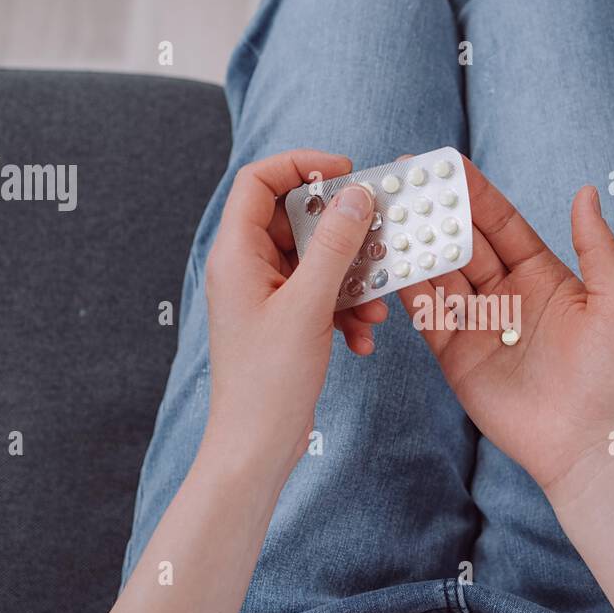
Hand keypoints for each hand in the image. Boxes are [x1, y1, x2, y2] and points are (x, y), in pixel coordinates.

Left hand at [202, 149, 387, 477]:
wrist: (255, 447)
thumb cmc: (268, 382)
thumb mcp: (309, 306)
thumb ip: (335, 246)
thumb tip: (356, 196)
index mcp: (236, 254)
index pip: (258, 180)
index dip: (301, 165)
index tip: (346, 173)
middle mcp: (246, 268)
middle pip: (296, 220)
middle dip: (342, 234)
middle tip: (377, 241)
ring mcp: (264, 295)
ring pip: (315, 261)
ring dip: (351, 279)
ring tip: (373, 309)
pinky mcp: (282, 321)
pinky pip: (319, 294)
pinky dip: (345, 310)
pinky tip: (361, 339)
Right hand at [397, 158, 613, 499]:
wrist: (585, 442)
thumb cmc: (610, 373)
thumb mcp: (613, 301)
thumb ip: (596, 246)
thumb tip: (588, 190)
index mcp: (542, 273)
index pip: (500, 223)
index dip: (473, 192)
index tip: (445, 162)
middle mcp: (505, 293)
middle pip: (462, 242)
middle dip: (433, 211)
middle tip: (400, 181)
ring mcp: (477, 323)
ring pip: (438, 273)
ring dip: (413, 244)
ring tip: (383, 213)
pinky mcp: (454, 355)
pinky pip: (424, 315)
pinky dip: (405, 289)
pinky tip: (386, 262)